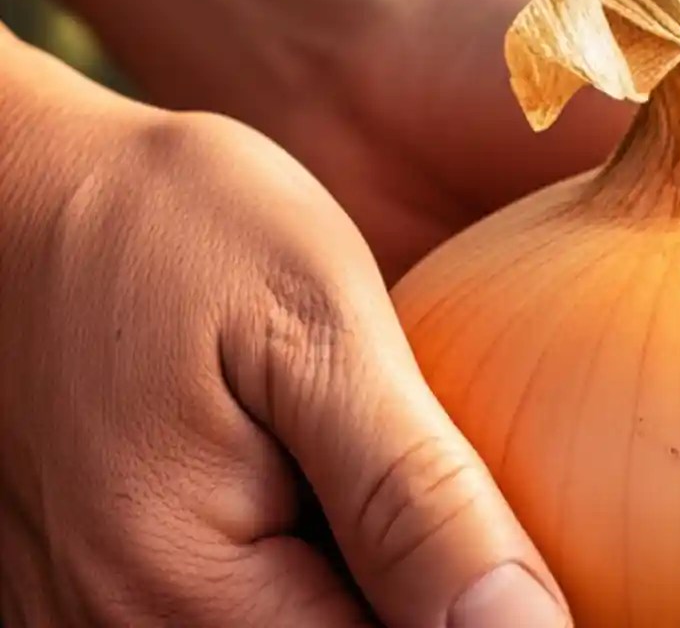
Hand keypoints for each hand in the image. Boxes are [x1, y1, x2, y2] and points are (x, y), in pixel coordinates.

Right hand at [0, 38, 567, 626]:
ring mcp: (103, 623)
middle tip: (468, 494)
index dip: (492, 618)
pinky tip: (348, 489)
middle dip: (433, 596)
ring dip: (382, 580)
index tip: (531, 548)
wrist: (24, 192)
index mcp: (193, 598)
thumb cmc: (169, 234)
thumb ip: (415, 499)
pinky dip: (324, 566)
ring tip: (400, 478)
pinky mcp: (102, 592)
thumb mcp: (314, 334)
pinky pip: (248, 609)